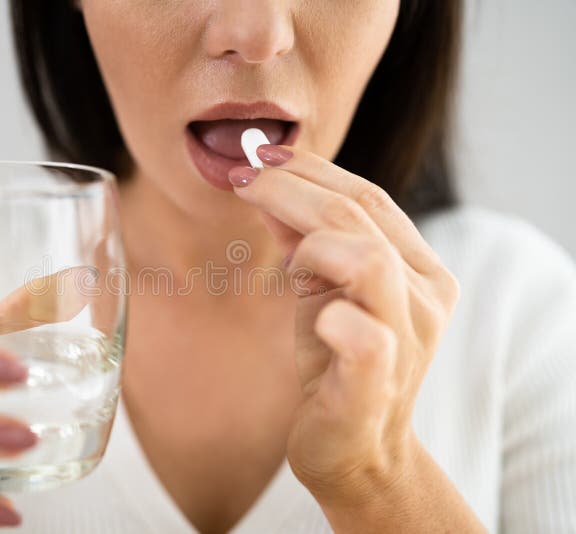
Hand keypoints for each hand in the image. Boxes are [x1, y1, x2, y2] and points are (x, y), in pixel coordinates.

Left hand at [229, 145, 459, 505]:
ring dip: (313, 243)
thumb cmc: (338, 363)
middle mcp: (424, 297)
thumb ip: (304, 237)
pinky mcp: (377, 385)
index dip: (313, 169)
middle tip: (242, 179)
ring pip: (368, 260)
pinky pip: (366, 339)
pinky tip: (317, 319)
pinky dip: (336, 319)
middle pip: (359, 216)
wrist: (356, 450)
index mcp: (419, 268)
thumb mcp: (320, 289)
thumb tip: (267, 183)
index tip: (261, 157)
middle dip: (292, 188)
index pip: (369, 197)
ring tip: (288, 260)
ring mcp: (406, 341)